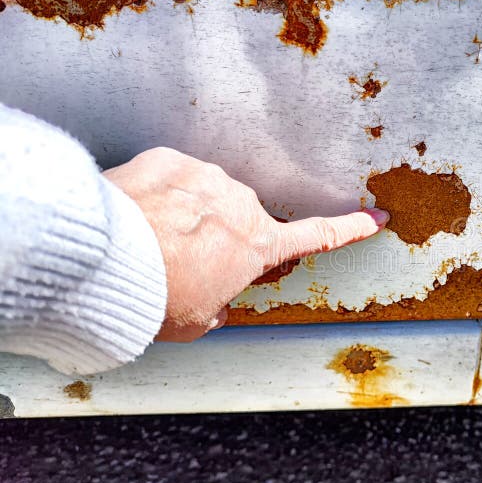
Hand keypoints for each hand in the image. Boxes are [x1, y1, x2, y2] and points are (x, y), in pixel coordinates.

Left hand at [103, 147, 387, 341]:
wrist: (104, 261)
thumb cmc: (155, 296)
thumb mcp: (196, 322)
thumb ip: (218, 309)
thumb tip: (218, 304)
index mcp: (258, 246)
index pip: (318, 236)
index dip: (351, 229)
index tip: (375, 217)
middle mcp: (241, 205)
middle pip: (239, 221)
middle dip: (217, 236)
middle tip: (179, 262)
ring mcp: (206, 178)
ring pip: (203, 197)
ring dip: (186, 214)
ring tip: (151, 240)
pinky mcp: (170, 160)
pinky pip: (171, 178)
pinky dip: (158, 195)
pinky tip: (137, 216)